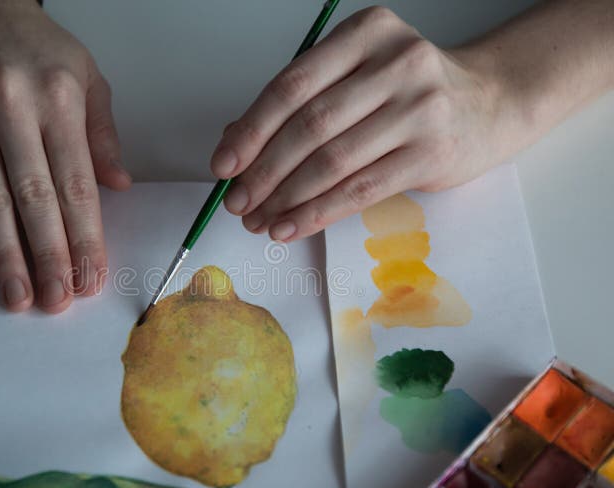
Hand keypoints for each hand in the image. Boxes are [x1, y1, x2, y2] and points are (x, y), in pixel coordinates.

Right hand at [0, 0, 129, 312]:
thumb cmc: (37, 47)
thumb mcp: (86, 76)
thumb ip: (102, 135)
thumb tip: (119, 188)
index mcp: (59, 101)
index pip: (76, 184)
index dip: (85, 237)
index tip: (92, 277)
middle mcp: (13, 111)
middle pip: (34, 200)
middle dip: (48, 257)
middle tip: (57, 301)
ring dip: (6, 256)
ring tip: (18, 298)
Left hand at [210, 6, 506, 241]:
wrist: (491, 103)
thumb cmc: (410, 92)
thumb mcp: (357, 78)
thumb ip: (301, 103)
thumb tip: (234, 142)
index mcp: (366, 32)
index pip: (292, 85)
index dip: (251, 130)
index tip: (223, 164)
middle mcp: (396, 62)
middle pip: (309, 125)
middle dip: (263, 172)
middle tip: (236, 203)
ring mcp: (419, 107)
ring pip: (332, 161)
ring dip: (286, 199)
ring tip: (259, 220)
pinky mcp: (432, 152)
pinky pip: (361, 190)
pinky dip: (318, 213)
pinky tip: (291, 226)